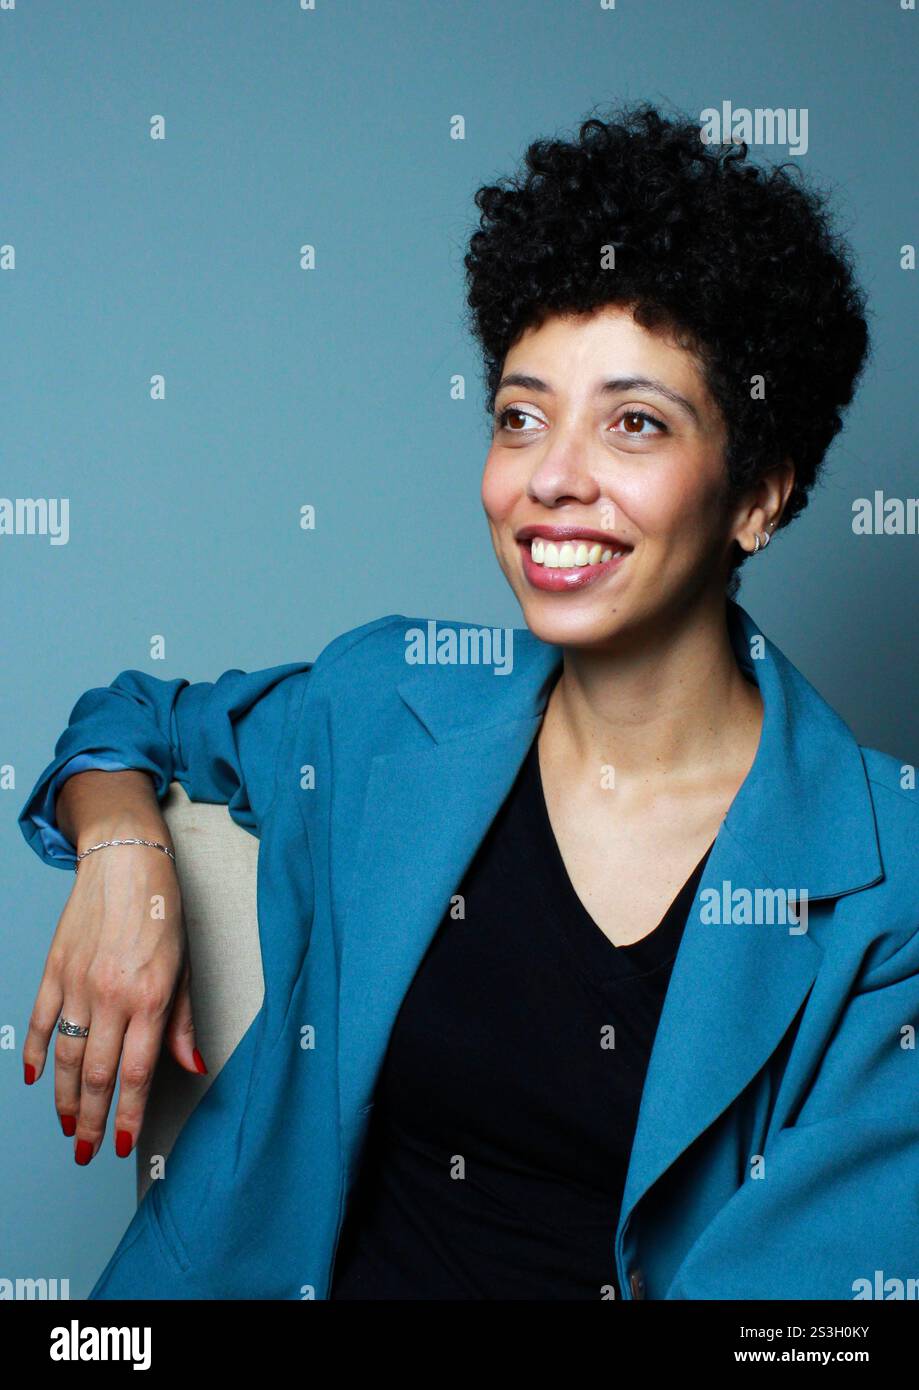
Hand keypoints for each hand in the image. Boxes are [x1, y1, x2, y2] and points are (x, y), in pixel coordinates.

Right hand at [22, 842, 205, 1163]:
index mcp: (150, 997)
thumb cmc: (162, 911)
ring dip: (66, 1098)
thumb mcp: (185, 967)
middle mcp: (111, 996)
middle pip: (98, 1075)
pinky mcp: (55, 971)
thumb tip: (193, 1066)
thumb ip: (183, 1022)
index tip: (125, 1145)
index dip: (129, 1115)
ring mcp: (78, 984)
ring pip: (67, 1057)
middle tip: (89, 1150)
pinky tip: (37, 1080)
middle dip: (94, 1120)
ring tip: (69, 1126)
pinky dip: (36, 1054)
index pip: (136, 1073)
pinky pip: (41, 1021)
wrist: (125, 863)